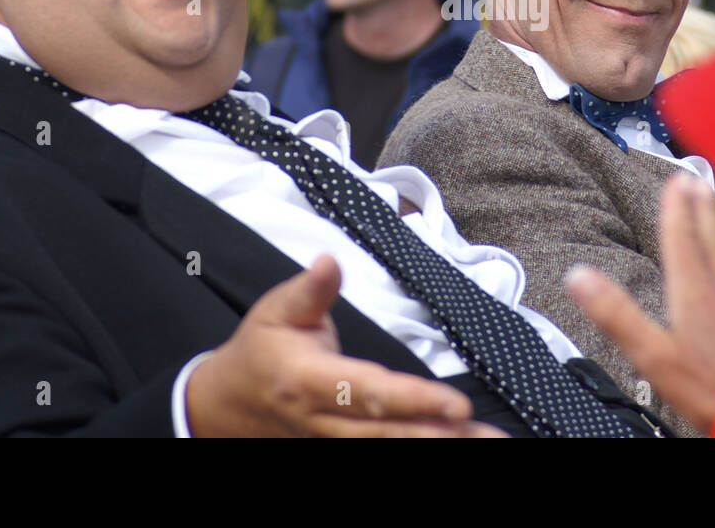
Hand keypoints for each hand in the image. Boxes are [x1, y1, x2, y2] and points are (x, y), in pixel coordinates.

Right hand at [187, 254, 506, 436]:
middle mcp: (323, 420)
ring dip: (439, 445)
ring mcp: (333, 441)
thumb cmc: (261, 352)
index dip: (414, 400)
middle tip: (487, 434)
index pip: (369, 392)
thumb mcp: (276, 310)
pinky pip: (383, 451)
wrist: (226, 404)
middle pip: (388, 433)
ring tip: (488, 441)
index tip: (457, 404)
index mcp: (308, 382)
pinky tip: (457, 442)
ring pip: (390, 449)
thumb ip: (310, 290)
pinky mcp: (340, 446)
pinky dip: (420, 448)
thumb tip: (329, 262)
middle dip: (439, 434)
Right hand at [565, 175, 714, 432]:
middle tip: (699, 179)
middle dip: (703, 207)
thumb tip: (578, 276)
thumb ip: (615, 313)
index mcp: (693, 293)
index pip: (682, 240)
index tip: (676, 180)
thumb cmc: (708, 387)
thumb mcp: (650, 352)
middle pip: (711, 240)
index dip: (677, 209)